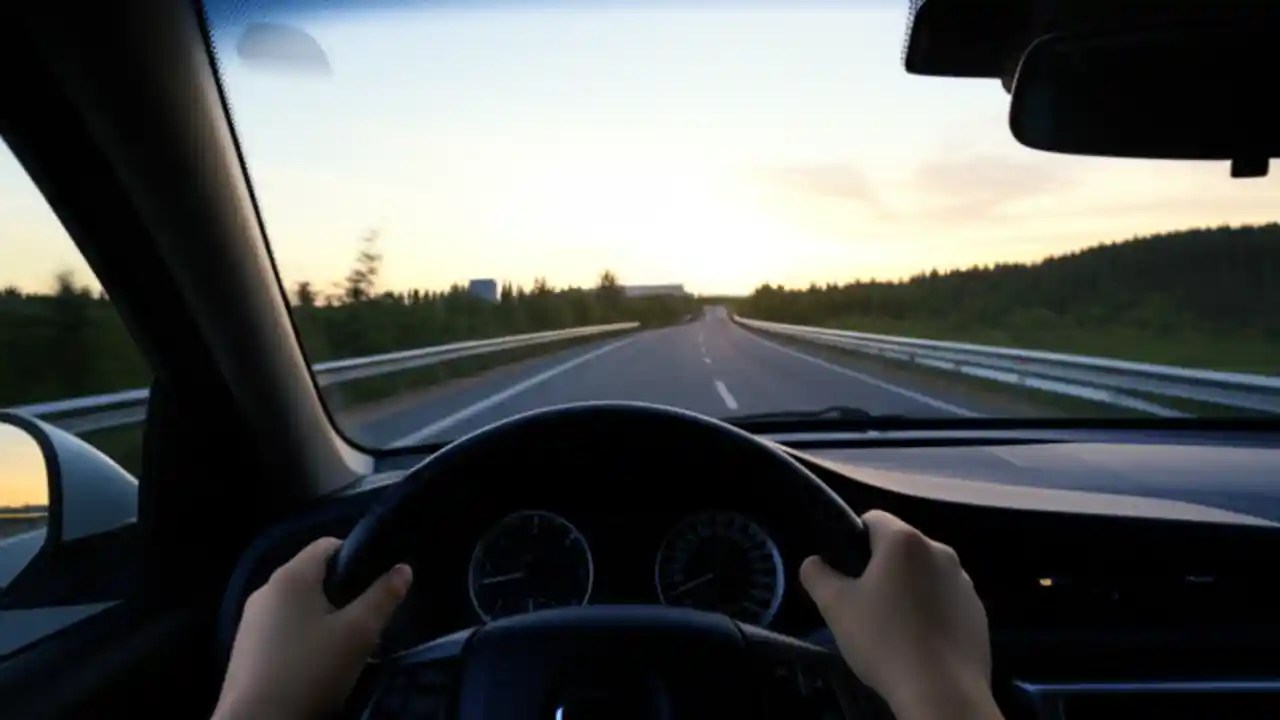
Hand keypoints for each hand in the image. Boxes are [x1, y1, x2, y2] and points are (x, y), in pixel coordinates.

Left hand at [213, 537, 412, 719]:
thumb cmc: (311, 670)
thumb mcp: (359, 633)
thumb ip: (384, 596)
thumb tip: (403, 568)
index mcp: (291, 576)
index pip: (329, 544)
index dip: (358, 557)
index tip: (378, 586)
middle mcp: (266, 590)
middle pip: (315, 577)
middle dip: (345, 595)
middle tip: (368, 623)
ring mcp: (251, 620)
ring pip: (300, 607)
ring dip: (325, 620)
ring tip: (346, 649)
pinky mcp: (245, 648)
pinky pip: (283, 629)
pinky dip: (304, 638)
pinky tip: (316, 667)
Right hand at [800, 511, 1001, 719]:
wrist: (941, 691)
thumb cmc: (884, 640)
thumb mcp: (835, 607)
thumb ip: (817, 574)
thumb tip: (815, 562)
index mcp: (905, 541)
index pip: (872, 519)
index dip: (853, 541)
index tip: (847, 575)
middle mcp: (941, 551)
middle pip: (901, 549)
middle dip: (882, 569)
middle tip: (865, 606)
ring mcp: (965, 582)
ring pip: (925, 575)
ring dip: (909, 590)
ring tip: (895, 629)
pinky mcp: (979, 612)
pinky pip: (946, 601)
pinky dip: (932, 612)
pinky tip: (921, 643)